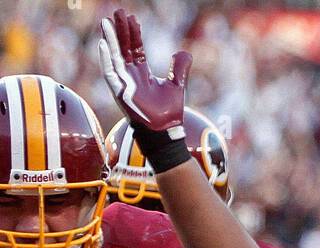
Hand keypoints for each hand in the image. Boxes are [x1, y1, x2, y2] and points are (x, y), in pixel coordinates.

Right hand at [99, 8, 189, 133]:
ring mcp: (124, 84)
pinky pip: (110, 74)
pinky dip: (106, 60)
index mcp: (142, 74)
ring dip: (111, 39)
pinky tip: (103, 44)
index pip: (135, 48)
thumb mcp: (177, 85)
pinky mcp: (120, 93)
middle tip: (117, 12)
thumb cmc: (169, 113)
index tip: (132, 18)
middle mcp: (131, 77)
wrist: (165, 132)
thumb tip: (185, 53)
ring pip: (115, 57)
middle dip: (120, 31)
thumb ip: (179, 68)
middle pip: (123, 48)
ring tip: (106, 22)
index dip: (134, 34)